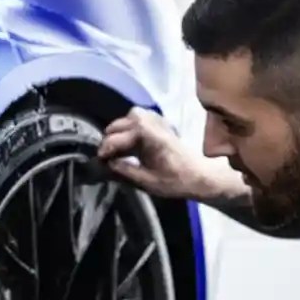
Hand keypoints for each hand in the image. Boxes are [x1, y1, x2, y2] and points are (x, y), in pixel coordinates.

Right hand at [97, 106, 239, 201]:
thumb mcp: (148, 182)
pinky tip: (130, 140)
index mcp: (151, 138)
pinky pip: (140, 117)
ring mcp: (159, 122)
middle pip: (122, 123)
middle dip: (111, 139)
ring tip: (116, 147)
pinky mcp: (161, 124)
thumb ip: (125, 171)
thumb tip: (108, 163)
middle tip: (107, 155)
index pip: (120, 136)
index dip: (106, 148)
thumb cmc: (176, 181)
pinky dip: (131, 126)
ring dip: (120, 130)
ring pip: (130, 117)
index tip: (100, 160)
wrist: (199, 176)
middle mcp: (154, 125)